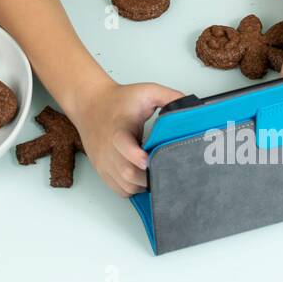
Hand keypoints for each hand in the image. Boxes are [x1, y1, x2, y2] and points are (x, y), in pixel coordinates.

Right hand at [67, 81, 182, 198]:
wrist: (90, 103)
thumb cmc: (118, 100)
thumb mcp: (146, 92)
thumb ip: (169, 97)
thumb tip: (192, 106)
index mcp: (118, 129)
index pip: (124, 147)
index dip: (139, 157)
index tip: (151, 159)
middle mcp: (108, 148)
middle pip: (127, 173)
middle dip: (149, 176)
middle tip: (164, 170)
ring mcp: (103, 162)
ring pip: (125, 185)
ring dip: (142, 184)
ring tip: (154, 173)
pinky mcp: (101, 169)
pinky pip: (119, 190)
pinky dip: (132, 188)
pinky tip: (141, 177)